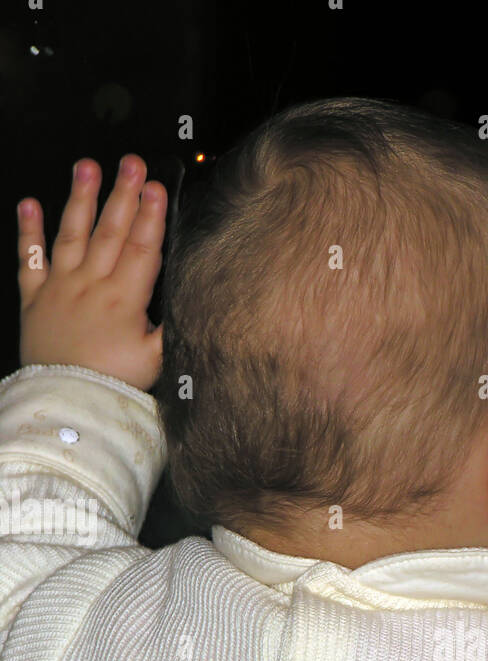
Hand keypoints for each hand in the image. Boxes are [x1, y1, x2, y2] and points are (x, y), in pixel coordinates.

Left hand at [17, 154, 167, 391]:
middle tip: (131, 162)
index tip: (157, 187)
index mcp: (124, 300)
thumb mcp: (155, 362)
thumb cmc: (114, 385)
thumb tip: (191, 302)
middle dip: (123, 195)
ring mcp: (60, 288)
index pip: (143, 249)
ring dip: (80, 198)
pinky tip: (28, 204)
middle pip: (111, 233)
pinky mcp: (34, 300)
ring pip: (72, 235)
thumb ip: (171, 329)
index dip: (152, 217)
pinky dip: (28, 232)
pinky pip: (29, 261)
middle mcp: (91, 286)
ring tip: (87, 166)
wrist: (67, 403)